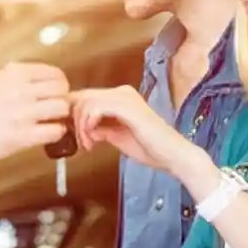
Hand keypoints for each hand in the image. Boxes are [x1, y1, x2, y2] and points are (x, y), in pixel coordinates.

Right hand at [0, 62, 69, 179]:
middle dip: (60, 101)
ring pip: (62, 109)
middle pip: (62, 90)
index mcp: (14, 73)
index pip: (55, 74)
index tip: (52, 96)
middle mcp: (21, 89)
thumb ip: (23, 82)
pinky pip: (56, 131)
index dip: (58, 87)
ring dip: (59, 118)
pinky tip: (43, 136)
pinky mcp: (23, 136)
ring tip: (47, 123)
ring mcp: (23, 113)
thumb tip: (56, 88)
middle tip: (51, 112)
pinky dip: (54, 134)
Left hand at [70, 85, 200, 173]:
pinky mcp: (126, 106)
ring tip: (89, 145)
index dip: (76, 115)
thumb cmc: (149, 148)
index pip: (87, 97)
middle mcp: (122, 92)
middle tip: (83, 143)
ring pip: (86, 102)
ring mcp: (124, 97)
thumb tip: (85, 129)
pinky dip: (88, 125)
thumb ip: (100, 129)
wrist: (171, 155)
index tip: (78, 137)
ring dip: (81, 126)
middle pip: (83, 97)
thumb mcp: (116, 136)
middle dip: (76, 121)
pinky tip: (94, 139)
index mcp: (121, 97)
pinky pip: (95, 108)